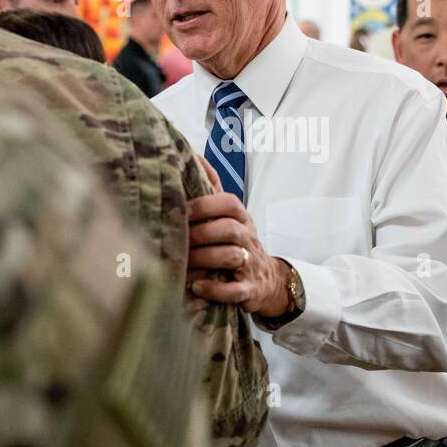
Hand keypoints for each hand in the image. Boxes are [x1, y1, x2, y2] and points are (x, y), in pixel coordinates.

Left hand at [186, 186, 290, 317]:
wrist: (267, 280)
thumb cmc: (239, 243)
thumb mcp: (230, 215)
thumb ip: (213, 189)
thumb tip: (194, 156)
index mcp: (241, 218)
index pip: (229, 203)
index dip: (205, 205)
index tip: (181, 210)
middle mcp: (248, 238)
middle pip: (229, 228)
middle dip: (201, 233)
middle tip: (179, 239)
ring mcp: (250, 264)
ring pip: (231, 256)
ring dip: (205, 258)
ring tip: (184, 262)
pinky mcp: (248, 289)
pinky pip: (234, 290)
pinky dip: (215, 289)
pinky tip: (197, 287)